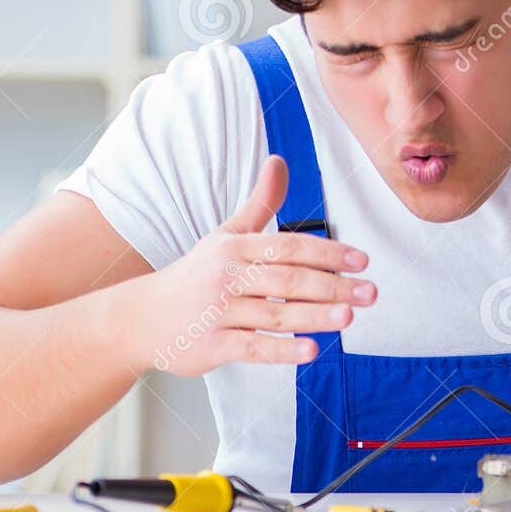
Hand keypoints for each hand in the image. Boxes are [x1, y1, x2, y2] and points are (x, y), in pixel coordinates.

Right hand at [126, 154, 375, 375]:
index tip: (363, 261)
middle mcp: (226, 277)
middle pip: (287, 280)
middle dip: (332, 286)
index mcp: (234, 248)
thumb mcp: (226, 236)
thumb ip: (259, 203)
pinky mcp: (211, 346)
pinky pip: (253, 348)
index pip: (288, 247)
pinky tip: (312, 351)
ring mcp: (217, 312)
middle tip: (371, 293)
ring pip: (274, 313)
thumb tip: (280, 160)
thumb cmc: (196, 275)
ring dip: (314, 316)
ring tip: (350, 318)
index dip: (328, 253)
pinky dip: (282, 349)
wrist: (139, 318)